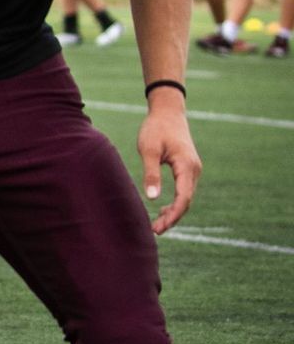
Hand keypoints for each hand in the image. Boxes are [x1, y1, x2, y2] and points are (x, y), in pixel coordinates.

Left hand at [138, 101, 199, 234]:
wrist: (167, 112)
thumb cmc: (156, 129)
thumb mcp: (149, 150)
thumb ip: (151, 173)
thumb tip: (152, 198)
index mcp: (187, 166)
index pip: (184, 198)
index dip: (173, 215)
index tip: (160, 227)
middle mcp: (194, 170)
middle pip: (186, 201)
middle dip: (173, 218)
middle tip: (155, 231)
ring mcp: (193, 170)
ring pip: (186, 197)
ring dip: (174, 212)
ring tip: (157, 226)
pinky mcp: (187, 169)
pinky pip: (184, 191)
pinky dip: (175, 203)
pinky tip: (162, 211)